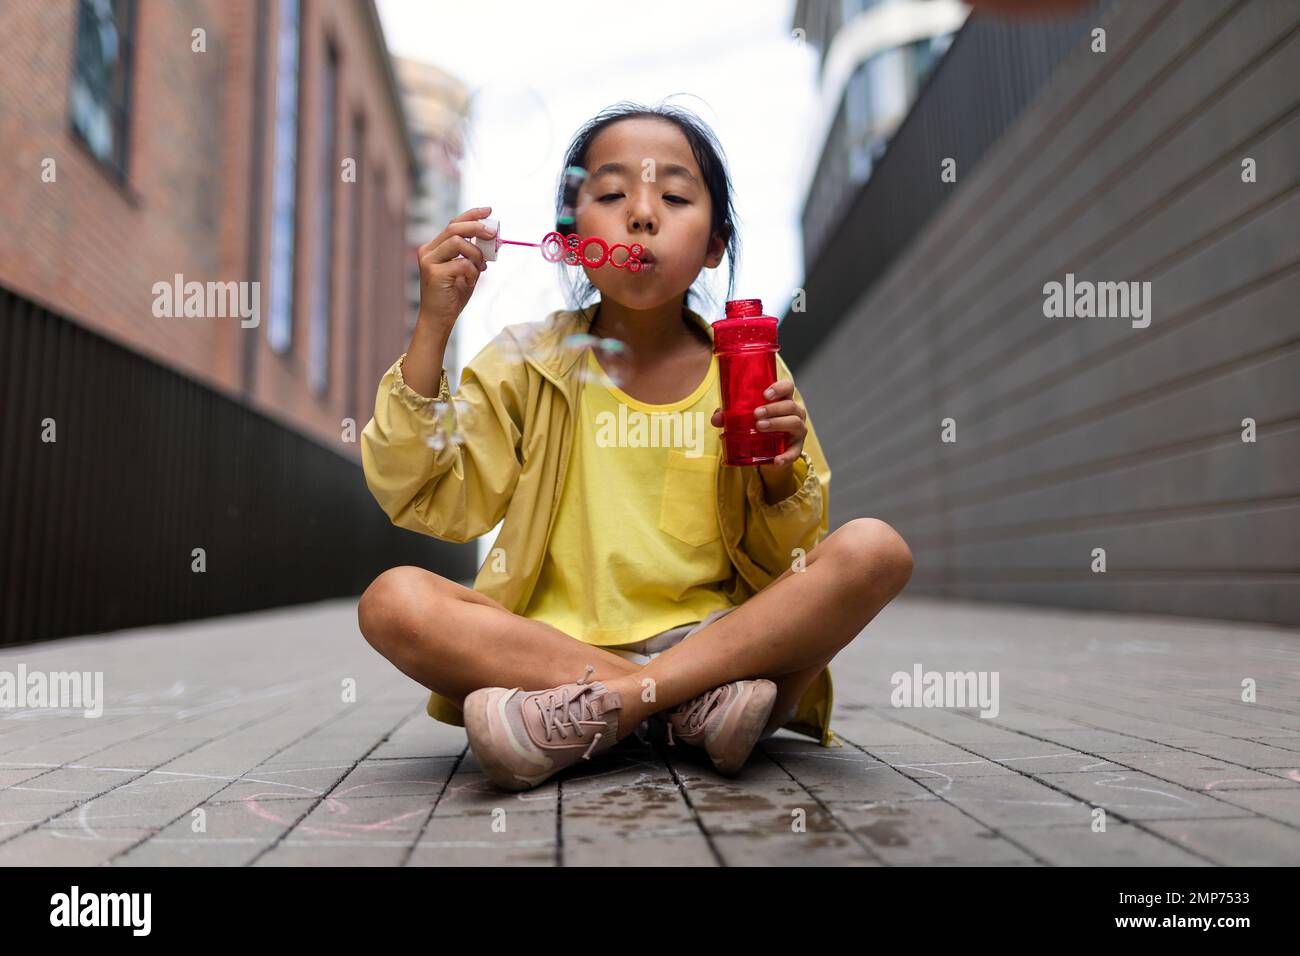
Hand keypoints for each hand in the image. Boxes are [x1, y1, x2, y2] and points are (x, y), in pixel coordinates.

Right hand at [416, 206, 497, 335]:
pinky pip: (462, 263)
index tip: (488, 211)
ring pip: (458, 242)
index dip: (471, 215)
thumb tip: (490, 237)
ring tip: (480, 269)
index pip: (453, 224)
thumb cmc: (452, 295)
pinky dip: (472, 271)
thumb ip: (473, 254)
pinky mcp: (434, 273)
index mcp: (434, 248)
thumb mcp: (466, 270)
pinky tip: (470, 282)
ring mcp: (429, 261)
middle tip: (493, 234)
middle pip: (455, 228)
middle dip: (477, 228)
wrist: (439, 319)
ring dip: (476, 254)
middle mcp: (428, 251)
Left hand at [709, 378, 806, 469]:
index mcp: (783, 401)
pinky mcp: (796, 448)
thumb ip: (730, 417)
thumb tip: (717, 418)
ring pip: (794, 423)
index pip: (788, 387)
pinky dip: (785, 457)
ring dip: (777, 423)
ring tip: (760, 427)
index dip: (779, 388)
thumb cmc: (758, 428)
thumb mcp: (744, 420)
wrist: (768, 454)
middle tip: (756, 414)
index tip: (765, 394)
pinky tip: (776, 460)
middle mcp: (795, 413)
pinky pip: (794, 453)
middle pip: (789, 405)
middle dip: (773, 408)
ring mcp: (798, 431)